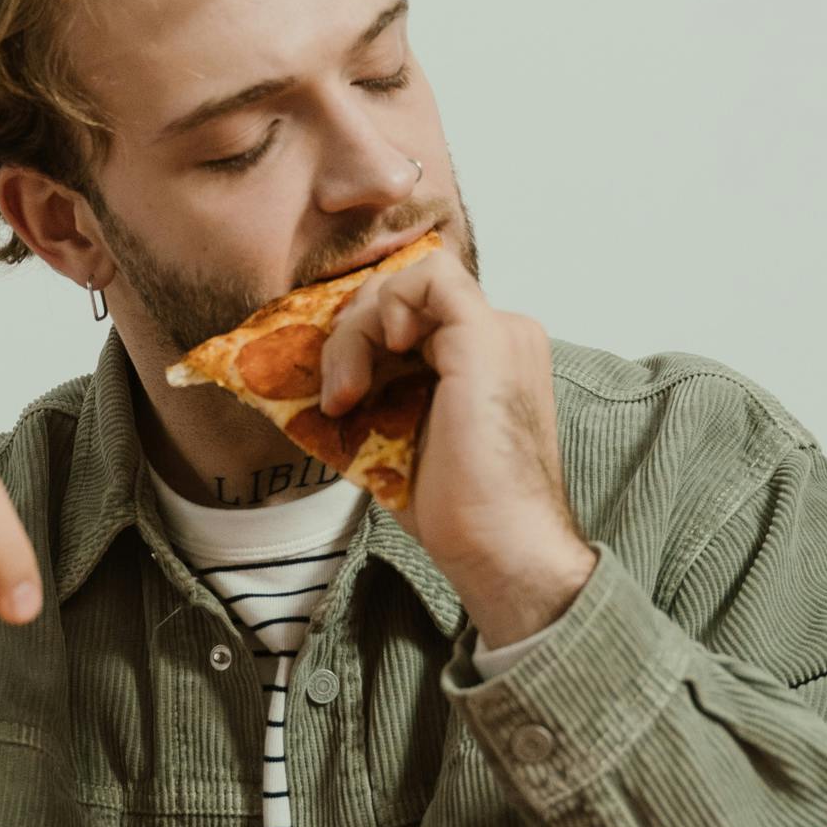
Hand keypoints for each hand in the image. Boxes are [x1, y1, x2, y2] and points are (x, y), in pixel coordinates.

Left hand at [317, 252, 595, 645]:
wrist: (497, 548)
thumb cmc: (455, 511)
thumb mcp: (402, 436)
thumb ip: (382, 394)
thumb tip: (326, 379)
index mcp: (487, 359)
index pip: (414, 314)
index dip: (364, 336)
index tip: (339, 390)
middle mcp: (501, 335)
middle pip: (404, 296)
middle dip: (352, 335)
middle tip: (336, 397)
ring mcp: (498, 331)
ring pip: (406, 284)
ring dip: (357, 331)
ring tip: (345, 396)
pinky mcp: (484, 336)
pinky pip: (428, 278)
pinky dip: (387, 307)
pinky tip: (378, 359)